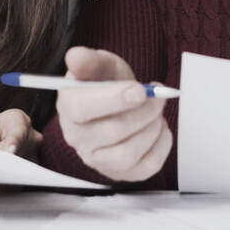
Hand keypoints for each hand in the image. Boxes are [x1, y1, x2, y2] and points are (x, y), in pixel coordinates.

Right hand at [56, 45, 171, 181]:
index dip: (113, 99)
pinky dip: (161, 145)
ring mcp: (97, 159)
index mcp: (68, 106)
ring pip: (128, 154)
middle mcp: (77, 137)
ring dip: (152, 128)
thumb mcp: (101, 65)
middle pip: (112, 131)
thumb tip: (75, 56)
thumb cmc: (106, 83)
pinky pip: (145, 168)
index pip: (82, 109)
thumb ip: (90, 61)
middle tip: (157, 95)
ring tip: (157, 111)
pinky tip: (159, 127)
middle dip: (144, 110)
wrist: (117, 103)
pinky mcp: (120, 173)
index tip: (139, 90)